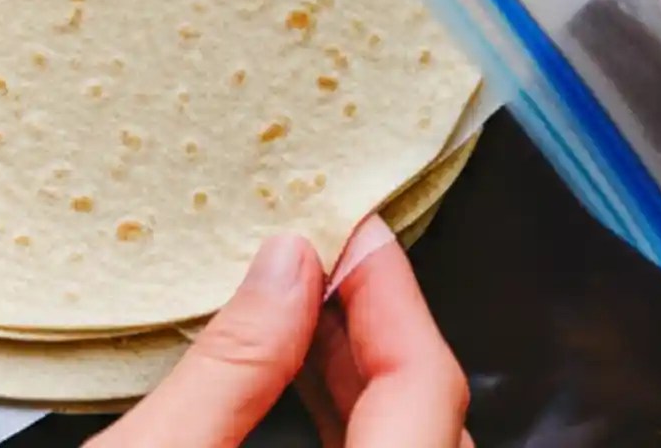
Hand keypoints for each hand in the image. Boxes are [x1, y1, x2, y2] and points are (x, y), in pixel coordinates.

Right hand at [90, 221, 470, 446]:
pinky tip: (304, 375)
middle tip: (334, 257)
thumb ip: (229, 366)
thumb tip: (283, 265)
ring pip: (410, 443)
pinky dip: (352, 413)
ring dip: (364, 371)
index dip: (395, 299)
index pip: (424, 389)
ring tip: (314, 303)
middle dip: (380, 327)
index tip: (361, 234)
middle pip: (431, 416)